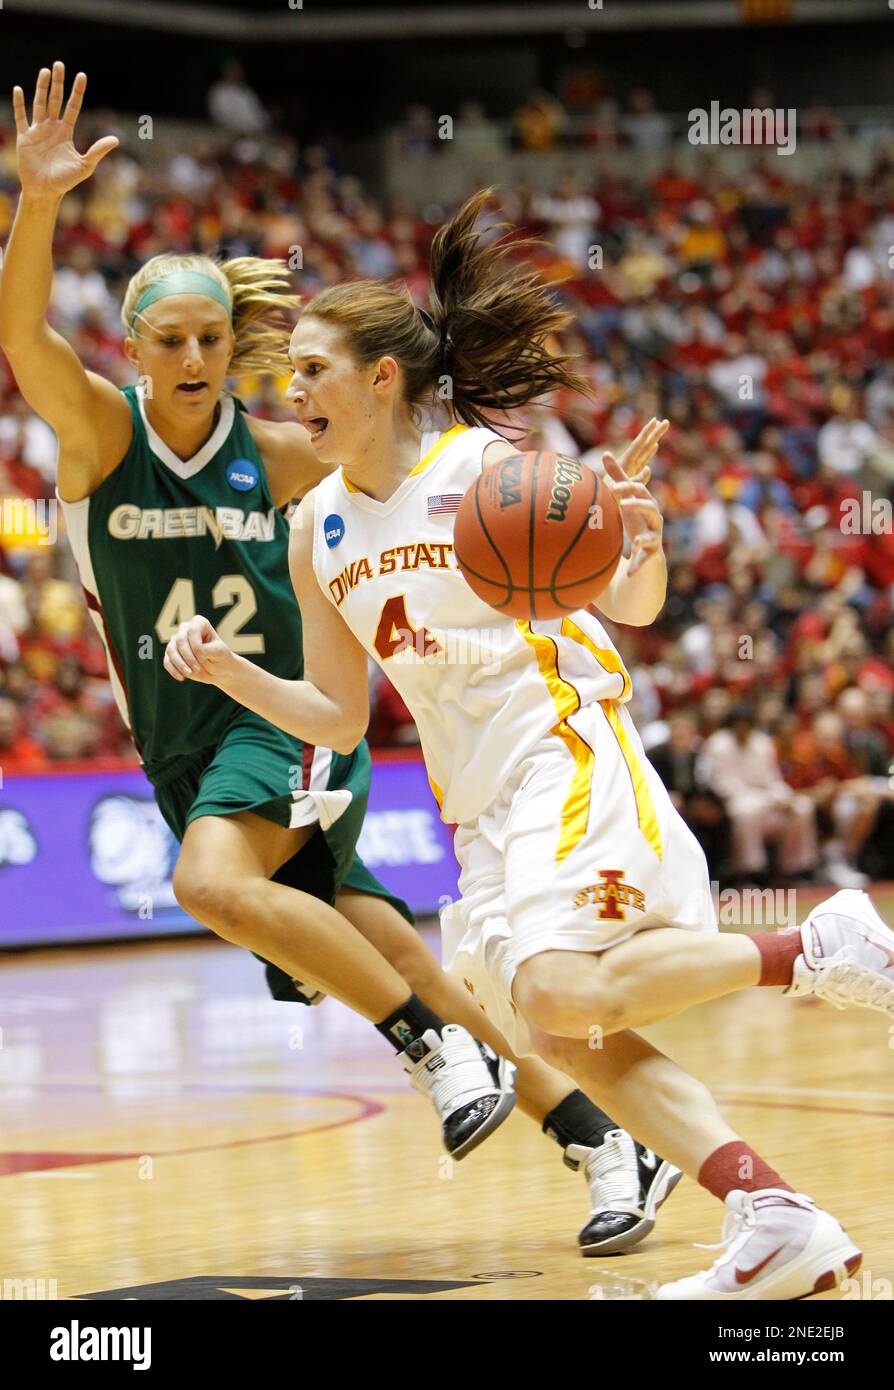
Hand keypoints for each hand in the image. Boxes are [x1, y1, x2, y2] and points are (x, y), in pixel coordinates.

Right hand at [12, 62, 118, 199]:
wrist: (45, 192)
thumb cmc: (65, 181)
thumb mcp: (85, 165)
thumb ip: (98, 151)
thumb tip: (116, 139)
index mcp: (66, 132)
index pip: (72, 107)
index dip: (77, 92)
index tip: (82, 75)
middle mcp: (52, 128)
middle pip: (55, 100)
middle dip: (58, 83)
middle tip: (59, 64)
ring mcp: (37, 131)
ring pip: (39, 104)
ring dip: (41, 87)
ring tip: (45, 71)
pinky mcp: (24, 137)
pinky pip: (21, 117)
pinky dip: (19, 104)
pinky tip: (20, 90)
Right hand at [164, 616, 236, 687]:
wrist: (218, 670)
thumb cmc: (221, 657)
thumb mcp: (219, 652)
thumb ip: (207, 649)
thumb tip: (195, 651)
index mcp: (199, 623)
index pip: (192, 630)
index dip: (196, 646)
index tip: (203, 658)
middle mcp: (186, 629)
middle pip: (179, 640)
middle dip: (188, 657)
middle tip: (197, 669)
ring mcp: (177, 641)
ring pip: (171, 650)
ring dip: (180, 664)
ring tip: (190, 674)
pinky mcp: (172, 654)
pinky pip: (167, 661)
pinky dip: (173, 670)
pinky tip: (182, 678)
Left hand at [602, 417, 668, 576]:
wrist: (646, 548)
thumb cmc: (635, 517)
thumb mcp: (625, 497)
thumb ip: (617, 477)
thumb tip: (605, 452)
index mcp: (644, 502)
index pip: (638, 490)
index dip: (628, 486)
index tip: (613, 485)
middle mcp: (653, 517)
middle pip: (650, 506)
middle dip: (637, 503)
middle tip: (622, 502)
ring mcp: (654, 535)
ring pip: (652, 533)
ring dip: (642, 537)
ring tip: (634, 541)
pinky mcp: (652, 553)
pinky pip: (645, 559)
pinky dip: (637, 566)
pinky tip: (628, 574)